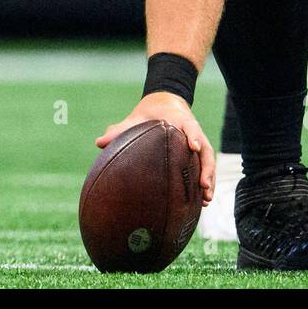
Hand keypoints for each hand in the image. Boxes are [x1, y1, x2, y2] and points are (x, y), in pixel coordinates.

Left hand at [96, 92, 215, 202]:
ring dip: (209, 180)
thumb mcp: (134, 119)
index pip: (190, 127)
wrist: (164, 106)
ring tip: (205, 200)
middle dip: (206, 167)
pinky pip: (204, 168)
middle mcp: (193, 133)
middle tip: (203, 185)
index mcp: (180, 121)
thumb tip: (99, 143)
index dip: (193, 136)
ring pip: (207, 162)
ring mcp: (197, 143)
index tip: (193, 146)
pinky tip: (201, 202)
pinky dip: (205, 183)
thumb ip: (119, 130)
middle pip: (205, 150)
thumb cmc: (148, 115)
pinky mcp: (197, 154)